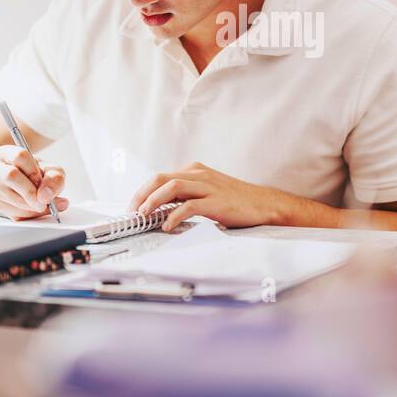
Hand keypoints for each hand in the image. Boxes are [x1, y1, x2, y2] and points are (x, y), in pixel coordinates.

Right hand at [0, 144, 69, 220]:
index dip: (34, 171)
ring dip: (32, 205)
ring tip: (44, 204)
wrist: (35, 188)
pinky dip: (30, 215)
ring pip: (12, 197)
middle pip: (10, 176)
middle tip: (44, 201)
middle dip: (30, 191)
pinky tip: (36, 209)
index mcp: (6, 153)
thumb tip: (45, 195)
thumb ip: (54, 179)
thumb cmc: (41, 175)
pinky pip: (14, 212)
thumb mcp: (53, 172)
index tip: (42, 183)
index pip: (19, 156)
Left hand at [130, 162, 296, 231]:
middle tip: (132, 212)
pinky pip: (189, 206)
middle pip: (161, 178)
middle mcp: (199, 174)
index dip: (142, 191)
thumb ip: (187, 194)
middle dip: (142, 194)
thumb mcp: (207, 191)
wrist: (264, 204)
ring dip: (153, 201)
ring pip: (172, 187)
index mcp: (195, 170)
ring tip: (144, 216)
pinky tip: (168, 226)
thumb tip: (161, 207)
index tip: (133, 206)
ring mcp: (208, 187)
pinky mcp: (216, 202)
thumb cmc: (235, 201)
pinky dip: (174, 215)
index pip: (160, 177)